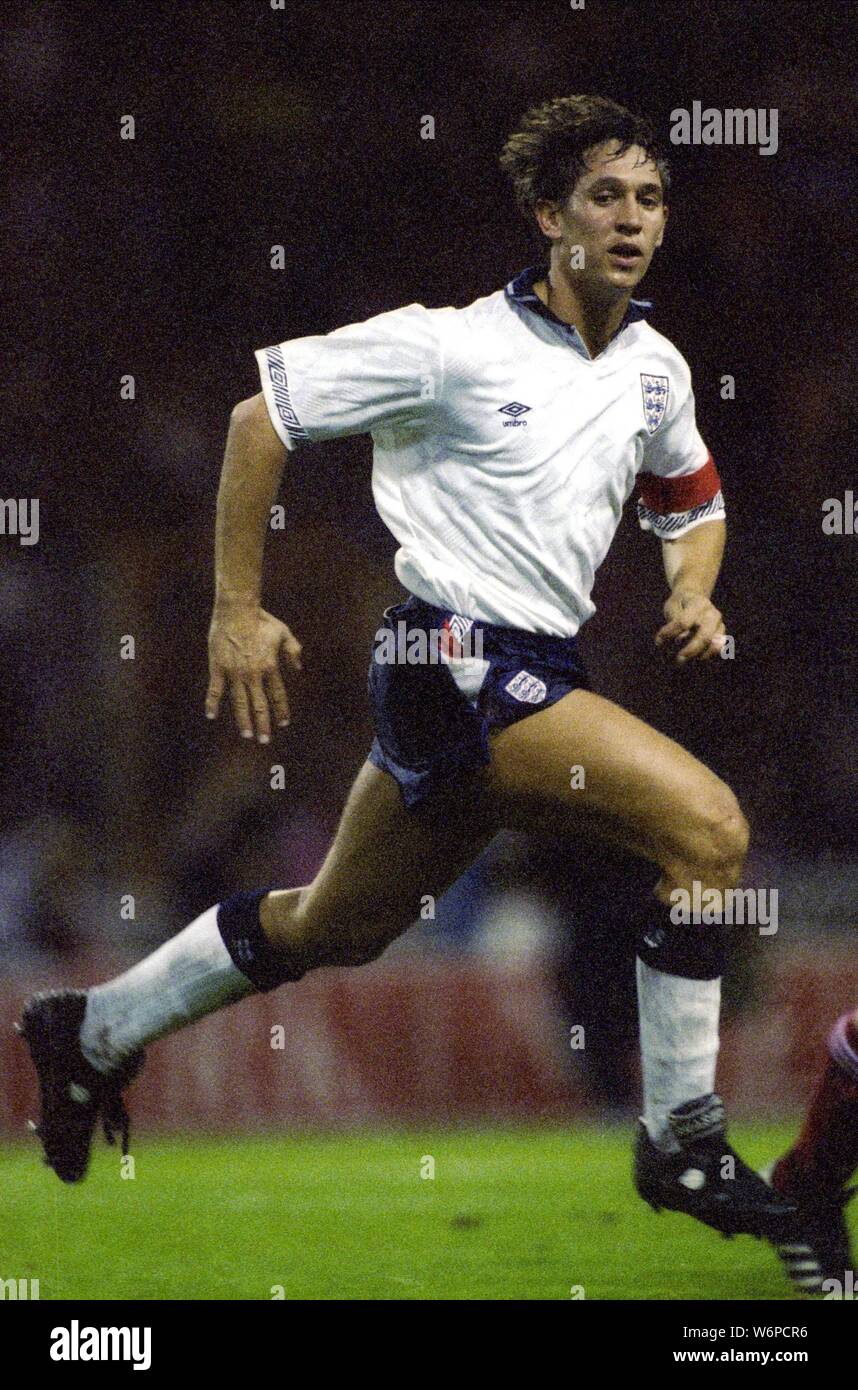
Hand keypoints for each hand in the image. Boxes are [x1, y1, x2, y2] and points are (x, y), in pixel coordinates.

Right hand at [205, 606, 302, 741]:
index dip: (281, 711)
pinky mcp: (218, 667)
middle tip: (264, 740)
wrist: (236, 610)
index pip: (278, 695)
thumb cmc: (261, 619)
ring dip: (244, 720)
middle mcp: (254, 674)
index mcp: (270, 667)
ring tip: (247, 735)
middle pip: (260, 705)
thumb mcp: (283, 632)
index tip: (284, 723)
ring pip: (240, 703)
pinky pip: (215, 690)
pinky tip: (211, 715)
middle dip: (263, 725)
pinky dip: (212, 703)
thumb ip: (292, 650)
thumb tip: (298, 667)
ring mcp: (235, 673)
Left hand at [656, 590, 725, 664]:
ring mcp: (719, 624)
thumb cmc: (680, 605)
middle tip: (679, 660)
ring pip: (716, 644)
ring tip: (688, 660)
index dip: (670, 633)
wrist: (695, 598)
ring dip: (702, 655)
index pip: (683, 622)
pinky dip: (708, 655)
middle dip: (691, 650)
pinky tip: (696, 659)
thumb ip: (675, 621)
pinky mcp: (721, 634)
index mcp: (698, 603)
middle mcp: (712, 614)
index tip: (658, 642)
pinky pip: (719, 648)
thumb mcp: (673, 607)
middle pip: (705, 636)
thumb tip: (681, 640)